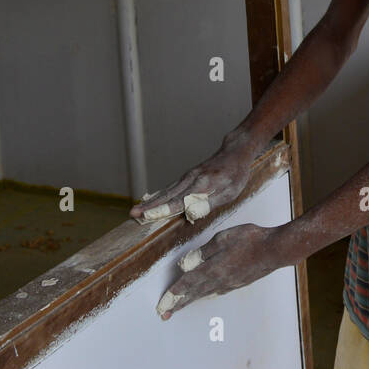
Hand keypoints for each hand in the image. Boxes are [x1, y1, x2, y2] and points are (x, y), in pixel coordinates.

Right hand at [128, 131, 261, 225]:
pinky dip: (158, 195)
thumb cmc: (235, 175)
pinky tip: (150, 202)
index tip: (148, 215)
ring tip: (135, 210)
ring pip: (166, 191)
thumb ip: (211, 202)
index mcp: (203, 184)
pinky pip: (170, 188)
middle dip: (149, 206)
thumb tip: (190, 213)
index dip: (163, 209)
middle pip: (167, 195)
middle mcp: (191, 179)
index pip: (180, 200)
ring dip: (150, 201)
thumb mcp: (230, 191)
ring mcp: (187, 177)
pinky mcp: (187, 177)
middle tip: (132, 214)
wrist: (234, 153)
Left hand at [155, 223, 287, 319]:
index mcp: (213, 269)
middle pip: (193, 294)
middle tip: (164, 315)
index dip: (173, 295)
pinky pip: (215, 292)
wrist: (275, 250)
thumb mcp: (223, 238)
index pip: (187, 284)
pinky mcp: (237, 283)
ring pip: (204, 294)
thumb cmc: (251, 239)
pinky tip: (204, 296)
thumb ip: (203, 252)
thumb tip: (187, 264)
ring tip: (179, 308)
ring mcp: (229, 283)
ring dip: (189, 302)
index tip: (161, 305)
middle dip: (177, 304)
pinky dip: (204, 295)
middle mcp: (219, 280)